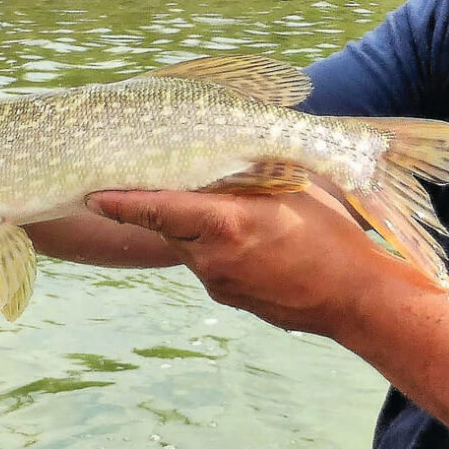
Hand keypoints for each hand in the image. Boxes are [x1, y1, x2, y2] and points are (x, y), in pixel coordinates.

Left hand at [83, 184, 428, 336]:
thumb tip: (235, 149)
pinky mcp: (227, 298)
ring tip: (229, 208)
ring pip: (187, 244)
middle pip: (169, 223)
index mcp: (226, 225)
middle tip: (159, 178)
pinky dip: (215, 246)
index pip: (158, 207)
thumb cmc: (333, 237)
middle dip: (166, 202)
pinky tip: (248, 239)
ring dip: (196, 225)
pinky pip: (208, 264)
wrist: (357, 299)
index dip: (120, 201)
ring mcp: (218, 283)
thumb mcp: (295, 190)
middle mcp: (212, 258)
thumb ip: (256, 171)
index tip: (91, 194)